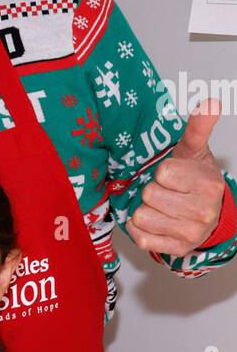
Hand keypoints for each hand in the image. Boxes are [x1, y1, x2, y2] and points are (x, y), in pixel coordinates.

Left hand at [126, 100, 226, 256]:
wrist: (207, 213)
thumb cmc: (195, 179)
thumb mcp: (194, 150)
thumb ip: (198, 127)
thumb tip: (210, 102)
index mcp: (208, 184)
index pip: (163, 173)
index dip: (162, 172)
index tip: (171, 175)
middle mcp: (202, 211)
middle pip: (149, 195)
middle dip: (152, 191)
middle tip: (165, 191)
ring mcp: (189, 233)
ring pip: (142, 217)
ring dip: (145, 210)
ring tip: (160, 206)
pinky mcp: (175, 250)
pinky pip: (141, 238)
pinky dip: (141, 229)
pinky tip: (155, 221)